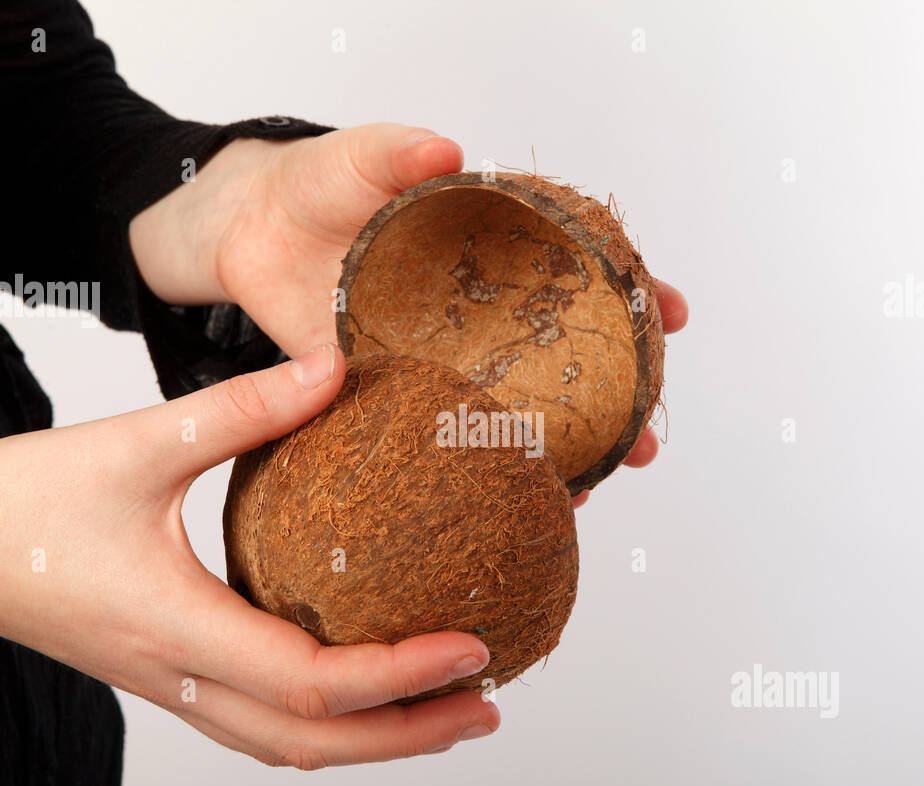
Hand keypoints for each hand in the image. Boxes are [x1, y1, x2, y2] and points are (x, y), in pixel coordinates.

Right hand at [0, 345, 498, 768]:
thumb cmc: (22, 500)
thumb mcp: (141, 440)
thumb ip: (246, 405)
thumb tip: (338, 365)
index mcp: (180, 627)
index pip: (313, 682)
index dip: (401, 675)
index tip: (474, 648)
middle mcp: (181, 676)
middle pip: (315, 743)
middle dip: (408, 734)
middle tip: (487, 704)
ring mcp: (173, 685)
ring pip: (287, 743)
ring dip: (371, 738)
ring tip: (441, 709)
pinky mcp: (168, 673)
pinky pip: (258, 721)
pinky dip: (322, 719)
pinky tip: (356, 686)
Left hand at [128, 122, 688, 502]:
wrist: (250, 234)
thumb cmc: (315, 187)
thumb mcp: (357, 159)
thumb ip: (398, 152)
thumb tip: (447, 149)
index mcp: (489, 248)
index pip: (578, 269)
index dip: (632, 290)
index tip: (674, 313)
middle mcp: (476, 312)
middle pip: (563, 357)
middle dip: (613, 399)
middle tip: (645, 438)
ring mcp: (440, 359)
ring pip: (512, 409)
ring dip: (557, 450)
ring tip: (596, 484)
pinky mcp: (394, 394)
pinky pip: (443, 437)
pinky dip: (475, 468)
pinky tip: (507, 499)